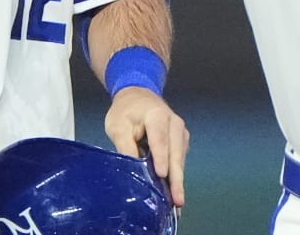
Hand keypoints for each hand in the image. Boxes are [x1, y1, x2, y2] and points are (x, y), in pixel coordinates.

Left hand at [104, 87, 188, 206]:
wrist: (138, 96)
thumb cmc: (125, 112)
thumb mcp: (118, 127)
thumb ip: (126, 146)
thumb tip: (133, 170)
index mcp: (157, 116)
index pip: (160, 139)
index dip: (161, 157)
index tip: (162, 175)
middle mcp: (174, 123)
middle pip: (175, 152)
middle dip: (176, 177)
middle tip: (177, 199)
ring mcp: (180, 132)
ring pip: (180, 158)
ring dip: (178, 180)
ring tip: (177, 202)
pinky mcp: (181, 141)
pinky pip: (179, 159)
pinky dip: (177, 175)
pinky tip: (173, 192)